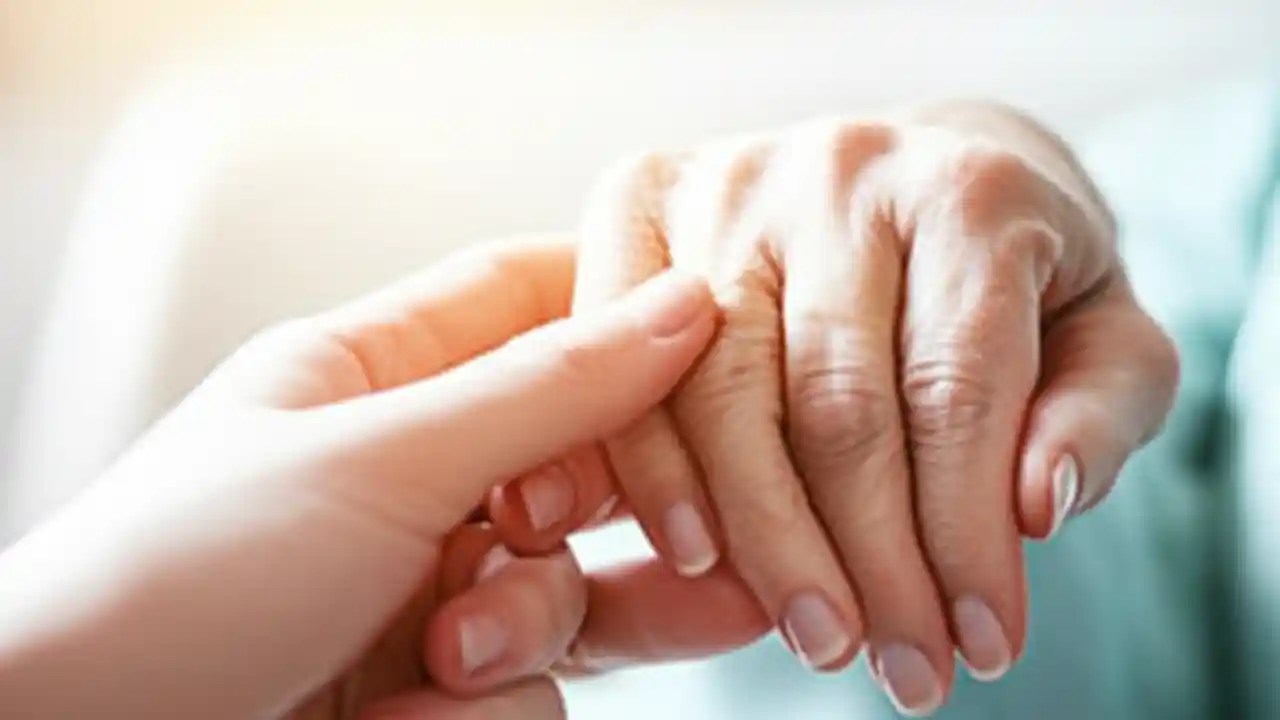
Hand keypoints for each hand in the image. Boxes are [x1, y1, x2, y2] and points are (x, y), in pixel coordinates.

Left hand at [0, 238, 766, 717]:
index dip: (630, 311)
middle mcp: (413, 473)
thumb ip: (546, 389)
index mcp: (376, 376)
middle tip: (677, 536)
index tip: (720, 340)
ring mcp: (426, 585)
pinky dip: (486, 709)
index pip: (533, 302)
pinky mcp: (433, 688)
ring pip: (572, 588)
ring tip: (452, 661)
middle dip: (624, 507)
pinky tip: (410, 713)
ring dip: (529, 628)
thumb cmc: (176, 586)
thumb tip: (681, 304)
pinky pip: (533, 688)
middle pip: (583, 459)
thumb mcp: (376, 464)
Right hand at [489, 104, 1178, 713]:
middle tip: (899, 670)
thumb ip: (1096, 412)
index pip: (959, 391)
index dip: (968, 537)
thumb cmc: (1009, 273)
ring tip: (814, 638)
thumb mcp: (1102, 335)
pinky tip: (700, 556)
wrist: (902, 179)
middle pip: (837, 404)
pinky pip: (626, 355)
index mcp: (969, 189)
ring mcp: (728, 183)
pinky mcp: (642, 201)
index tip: (983, 645)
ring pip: (722, 392)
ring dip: (766, 540)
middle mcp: (839, 170)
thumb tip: (1036, 507)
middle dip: (870, 564)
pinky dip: (657, 469)